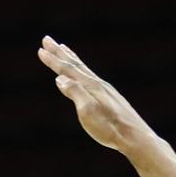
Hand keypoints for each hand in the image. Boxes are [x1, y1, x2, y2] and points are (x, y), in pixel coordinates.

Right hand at [37, 36, 160, 156]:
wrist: (135, 137)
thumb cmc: (110, 128)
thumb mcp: (88, 112)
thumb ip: (75, 93)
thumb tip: (60, 79)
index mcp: (90, 86)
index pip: (67, 70)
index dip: (53, 60)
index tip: (41, 50)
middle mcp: (97, 84)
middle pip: (75, 64)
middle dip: (59, 52)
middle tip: (47, 39)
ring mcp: (104, 89)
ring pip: (84, 69)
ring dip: (71, 58)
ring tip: (64, 48)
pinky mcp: (109, 96)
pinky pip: (90, 77)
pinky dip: (82, 70)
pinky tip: (83, 74)